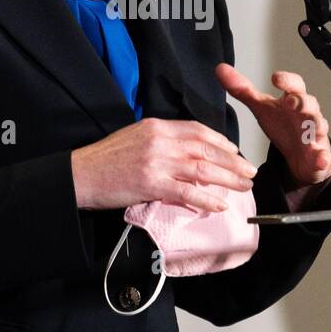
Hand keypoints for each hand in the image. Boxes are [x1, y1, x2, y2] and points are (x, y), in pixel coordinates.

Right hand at [71, 118, 256, 213]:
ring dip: (228, 179)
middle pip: (206, 149)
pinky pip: (187, 192)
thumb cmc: (106, 159)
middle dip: (232, 161)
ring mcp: (157, 162)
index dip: (220, 141)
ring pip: (202, 169)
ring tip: (243, 187)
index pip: (197, 130)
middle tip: (249, 171)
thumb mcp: (135, 137)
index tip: (233, 151)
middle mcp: (161, 141)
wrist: (81, 174)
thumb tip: (186, 152)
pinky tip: (220, 205)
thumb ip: (161, 140)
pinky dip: (206, 199)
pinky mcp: (152, 184)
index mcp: (157, 126)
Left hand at [215, 64, 330, 188]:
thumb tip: (220, 69)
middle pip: (309, 104)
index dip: (287, 80)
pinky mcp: (319, 155)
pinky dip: (322, 158)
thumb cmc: (283, 126)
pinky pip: (323, 157)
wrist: (301, 155)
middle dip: (301, 102)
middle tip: (291, 101)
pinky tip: (320, 160)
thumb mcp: (261, 108)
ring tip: (310, 127)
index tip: (275, 78)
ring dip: (316, 126)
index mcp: (293, 100)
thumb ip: (243, 90)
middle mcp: (307, 114)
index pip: (294, 85)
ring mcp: (316, 135)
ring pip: (320, 126)